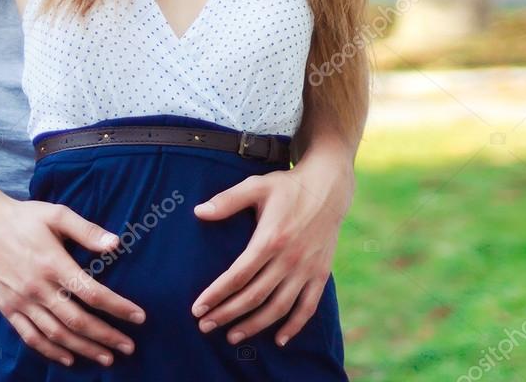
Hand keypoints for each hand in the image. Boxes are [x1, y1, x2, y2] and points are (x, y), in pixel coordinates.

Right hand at [0, 192, 145, 367]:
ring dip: (84, 348)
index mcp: (53, 263)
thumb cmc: (24, 217)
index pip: (91, 292)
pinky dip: (50, 351)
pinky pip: (31, 336)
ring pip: (56, 334)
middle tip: (129, 346)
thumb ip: (86, 230)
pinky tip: (68, 358)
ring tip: (107, 357)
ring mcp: (21, 301)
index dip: (117, 307)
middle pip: (77, 320)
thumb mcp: (56, 214)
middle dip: (106, 336)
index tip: (138, 316)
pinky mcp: (8, 308)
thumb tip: (115, 243)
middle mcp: (37, 287)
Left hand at [189, 151, 353, 345]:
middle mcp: (289, 259)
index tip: (198, 307)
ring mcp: (307, 269)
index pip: (238, 275)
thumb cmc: (286, 186)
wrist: (328, 187)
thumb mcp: (255, 186)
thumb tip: (199, 212)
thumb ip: (227, 200)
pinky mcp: (321, 274)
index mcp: (270, 239)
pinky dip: (294, 326)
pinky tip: (278, 339)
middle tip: (205, 326)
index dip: (216, 294)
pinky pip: (308, 307)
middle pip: (254, 296)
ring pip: (278, 308)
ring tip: (232, 336)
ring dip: (255, 325)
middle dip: (227, 314)